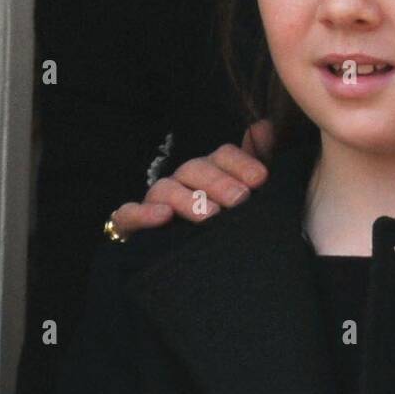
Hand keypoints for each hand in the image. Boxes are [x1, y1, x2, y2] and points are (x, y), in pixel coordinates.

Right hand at [110, 119, 273, 237]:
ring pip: (166, 189)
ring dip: (188, 199)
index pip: (222, 155)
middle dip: (219, 182)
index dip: (241, 163)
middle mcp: (182, 182)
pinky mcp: (131, 225)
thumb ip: (257, 162)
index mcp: (210, 172)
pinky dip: (143, 213)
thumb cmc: (218, 226)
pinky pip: (129, 214)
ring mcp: (156, 202)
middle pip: (195, 169)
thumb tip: (266, 125)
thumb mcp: (242, 196)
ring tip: (211, 215)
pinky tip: (163, 217)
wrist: (179, 267)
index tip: (261, 179)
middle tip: (241, 199)